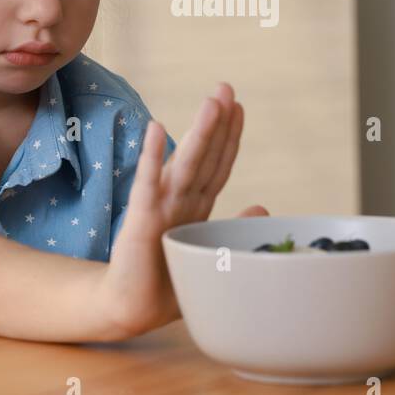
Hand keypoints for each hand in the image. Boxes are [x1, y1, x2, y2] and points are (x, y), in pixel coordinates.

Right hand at [98, 83, 266, 337]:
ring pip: (185, 164)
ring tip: (211, 102)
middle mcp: (181, 200)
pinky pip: (149, 185)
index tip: (239, 106)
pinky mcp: (141, 221)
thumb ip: (232, 226)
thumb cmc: (165, 279)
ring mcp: (161, 207)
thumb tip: (263, 206)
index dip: (230, 136)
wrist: (130, 307)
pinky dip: (153, 157)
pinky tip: (157, 129)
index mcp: (196, 207)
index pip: (218, 165)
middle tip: (226, 86)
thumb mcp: (207, 250)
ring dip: (199, 132)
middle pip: (205, 155)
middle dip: (217, 121)